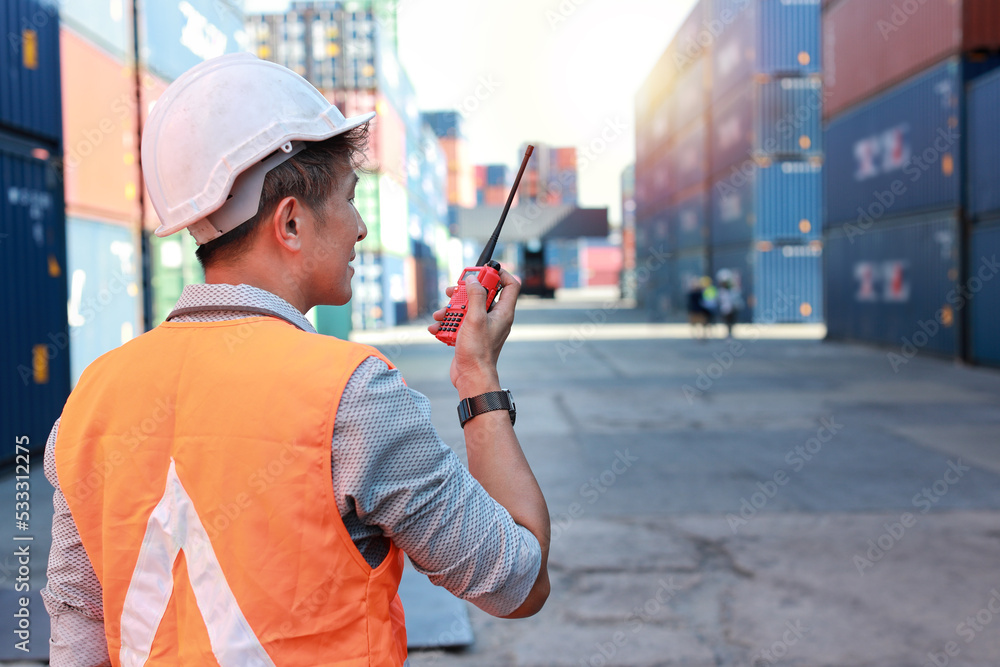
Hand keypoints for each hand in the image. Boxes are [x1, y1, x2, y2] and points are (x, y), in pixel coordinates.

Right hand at [427, 268, 520, 392]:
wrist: (470, 377)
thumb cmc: (478, 351)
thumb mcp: (476, 318)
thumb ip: (476, 296)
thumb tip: (473, 280)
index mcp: (503, 312)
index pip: (510, 285)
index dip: (499, 274)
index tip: (483, 271)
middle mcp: (495, 317)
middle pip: (483, 294)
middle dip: (465, 291)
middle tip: (454, 291)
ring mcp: (482, 327)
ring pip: (467, 308)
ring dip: (452, 309)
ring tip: (441, 314)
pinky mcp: (471, 335)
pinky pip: (459, 322)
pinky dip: (448, 323)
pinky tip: (437, 327)